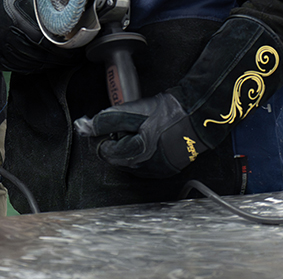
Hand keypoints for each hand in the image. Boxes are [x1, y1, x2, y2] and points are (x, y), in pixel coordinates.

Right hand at [0, 0, 79, 72]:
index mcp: (16, 19)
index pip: (45, 43)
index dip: (61, 52)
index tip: (73, 54)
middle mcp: (5, 34)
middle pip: (37, 56)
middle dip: (56, 61)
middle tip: (69, 61)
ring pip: (26, 63)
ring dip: (44, 66)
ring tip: (56, 63)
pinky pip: (13, 66)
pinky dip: (28, 68)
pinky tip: (38, 64)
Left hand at [74, 91, 199, 177]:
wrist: (197, 117)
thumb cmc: (167, 113)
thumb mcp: (130, 112)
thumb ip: (106, 121)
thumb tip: (85, 127)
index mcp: (135, 155)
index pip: (105, 152)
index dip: (104, 136)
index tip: (111, 125)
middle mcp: (146, 168)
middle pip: (117, 159)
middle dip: (117, 142)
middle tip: (127, 126)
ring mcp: (157, 170)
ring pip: (130, 163)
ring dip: (128, 148)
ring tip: (139, 131)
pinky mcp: (167, 169)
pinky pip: (145, 165)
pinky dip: (141, 153)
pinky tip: (148, 139)